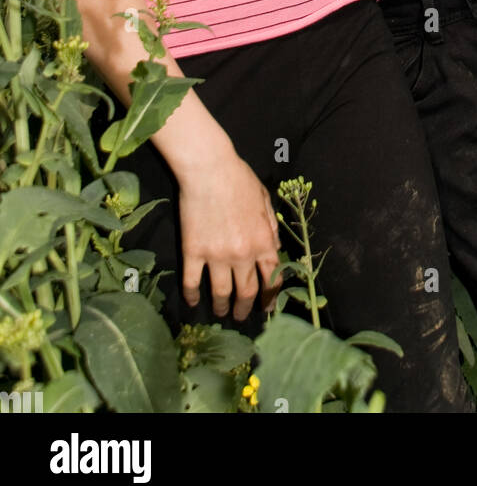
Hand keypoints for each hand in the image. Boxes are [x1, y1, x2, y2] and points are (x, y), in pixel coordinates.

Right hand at [178, 154, 282, 321]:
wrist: (209, 169)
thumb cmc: (239, 179)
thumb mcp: (264, 200)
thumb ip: (271, 227)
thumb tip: (275, 249)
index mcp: (263, 241)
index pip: (272, 278)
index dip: (271, 297)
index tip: (267, 307)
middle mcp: (242, 254)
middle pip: (247, 291)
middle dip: (245, 308)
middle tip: (241, 316)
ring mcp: (216, 255)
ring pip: (221, 292)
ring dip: (222, 307)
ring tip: (220, 312)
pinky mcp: (193, 252)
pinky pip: (192, 281)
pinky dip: (192, 295)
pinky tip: (192, 302)